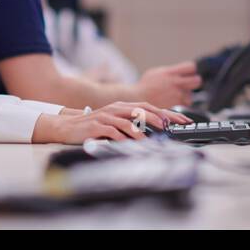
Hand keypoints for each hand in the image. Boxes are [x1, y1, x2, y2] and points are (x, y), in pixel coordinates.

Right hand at [32, 102, 190, 143]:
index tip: (182, 120)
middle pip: (142, 110)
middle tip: (171, 126)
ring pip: (129, 120)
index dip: (166, 113)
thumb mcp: (115, 122)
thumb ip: (131, 123)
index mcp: (124, 106)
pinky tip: (129, 143)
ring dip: (141, 130)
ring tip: (150, 139)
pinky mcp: (97, 124)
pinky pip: (113, 130)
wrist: (68, 125)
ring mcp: (107, 115)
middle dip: (159, 118)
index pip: (149, 107)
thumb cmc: (93, 125)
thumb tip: (153, 132)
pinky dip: (122, 137)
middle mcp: (117, 108)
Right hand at [131, 61, 201, 107]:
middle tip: (188, 83)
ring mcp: (176, 94)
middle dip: (193, 82)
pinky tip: (173, 101)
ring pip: (191, 94)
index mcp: (170, 72)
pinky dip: (181, 103)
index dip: (192, 70)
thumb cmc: (145, 86)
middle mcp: (175, 83)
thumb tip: (179, 71)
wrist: (138, 99)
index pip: (191, 67)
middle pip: (196, 80)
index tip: (190, 72)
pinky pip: (185, 104)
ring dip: (186, 95)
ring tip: (176, 94)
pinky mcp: (176, 105)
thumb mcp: (156, 72)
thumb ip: (169, 72)